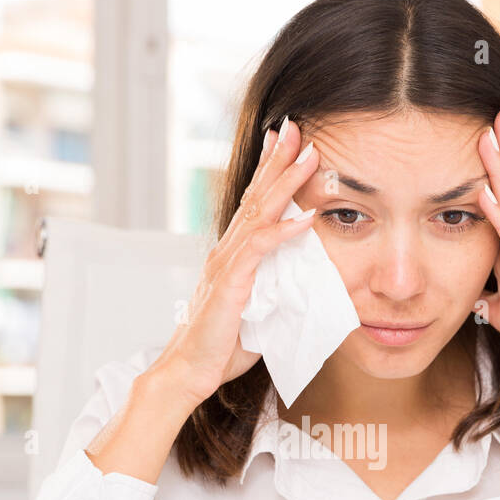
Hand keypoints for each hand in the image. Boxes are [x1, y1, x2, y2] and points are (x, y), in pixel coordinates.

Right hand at [150, 117, 320, 406]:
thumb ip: (276, 293)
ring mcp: (227, 264)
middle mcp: (226, 252)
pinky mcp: (231, 283)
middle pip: (256, 196)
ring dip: (287, 183)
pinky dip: (284, 231)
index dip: (269, 172)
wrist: (189, 372)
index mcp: (231, 256)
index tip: (286, 144)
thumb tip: (305, 288)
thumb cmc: (220, 348)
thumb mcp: (257, 313)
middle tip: (297, 128)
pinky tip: (305, 216)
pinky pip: (259, 248)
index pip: (252, 205)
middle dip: (278, 160)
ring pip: (260, 213)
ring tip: (310, 156)